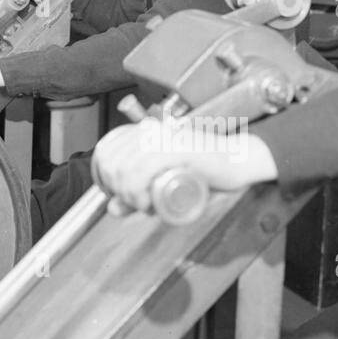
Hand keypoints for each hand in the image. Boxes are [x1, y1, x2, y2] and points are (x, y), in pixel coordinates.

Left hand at [92, 115, 278, 216]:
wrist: (236, 161)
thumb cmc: (205, 171)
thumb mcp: (163, 185)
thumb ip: (137, 195)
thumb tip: (112, 208)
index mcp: (145, 131)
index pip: (104, 148)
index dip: (101, 174)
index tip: (113, 194)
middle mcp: (150, 130)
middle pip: (111, 160)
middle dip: (116, 189)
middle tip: (135, 203)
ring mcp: (162, 138)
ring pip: (123, 168)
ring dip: (128, 195)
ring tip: (145, 205)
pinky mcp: (174, 148)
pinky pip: (141, 169)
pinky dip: (137, 192)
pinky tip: (146, 203)